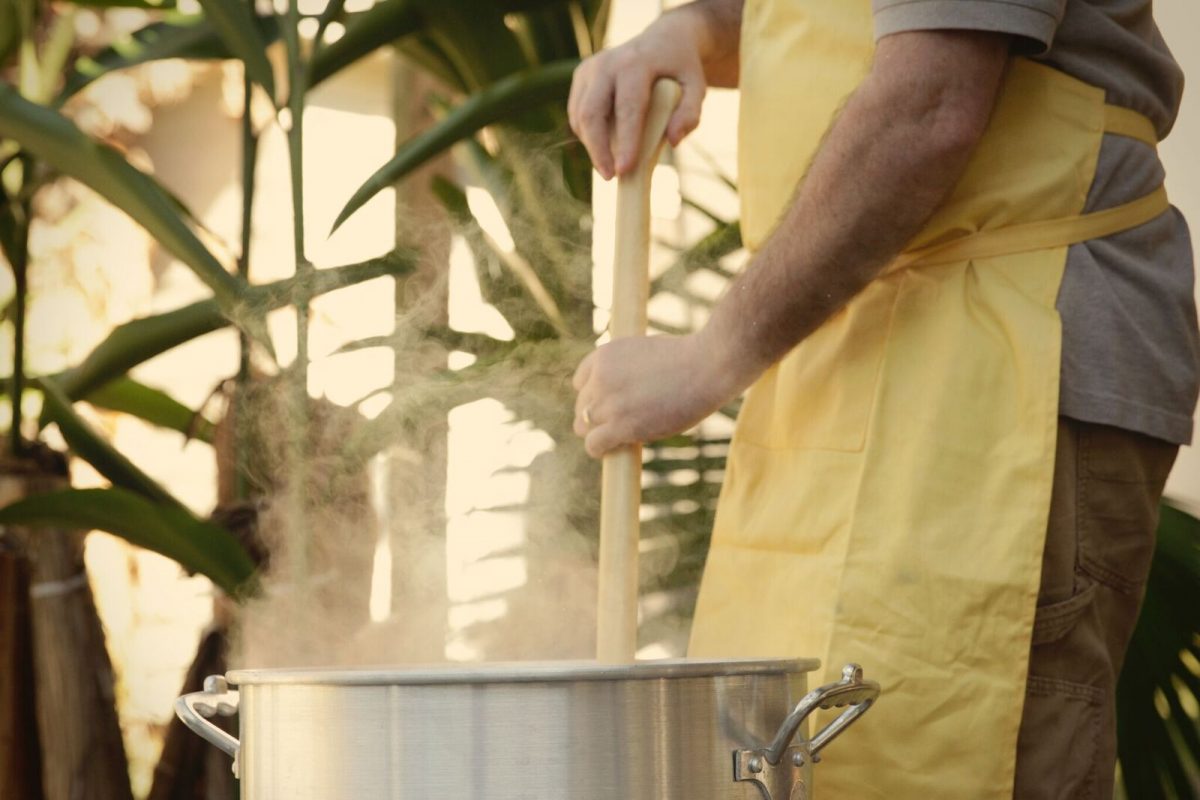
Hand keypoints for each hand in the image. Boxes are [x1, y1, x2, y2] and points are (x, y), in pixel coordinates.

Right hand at [568, 11, 707, 178]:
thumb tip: (673, 141)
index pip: (627, 107)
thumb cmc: (680, 69)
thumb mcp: (697, 87)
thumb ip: (690, 114)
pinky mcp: (581, 76)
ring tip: (610, 165)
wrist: (662, 40)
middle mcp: (607, 63)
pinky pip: (577, 114)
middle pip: (592, 113)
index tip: (625, 170)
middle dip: (598, 150)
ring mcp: (590, 68)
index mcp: (636, 63)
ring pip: (580, 116)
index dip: (625, 141)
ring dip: (592, 146)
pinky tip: (603, 146)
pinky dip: (587, 135)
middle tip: (610, 177)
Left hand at [572, 331, 755, 457]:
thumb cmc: (688, 358)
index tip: (610, 405)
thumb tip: (629, 392)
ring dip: (598, 434)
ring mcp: (609, 402)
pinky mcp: (620, 426)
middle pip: (581, 406)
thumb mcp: (648, 351)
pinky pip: (594, 445)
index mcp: (605, 355)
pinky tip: (612, 451)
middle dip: (597, 416)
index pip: (580, 382)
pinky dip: (599, 450)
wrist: (707, 367)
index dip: (595, 396)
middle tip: (619, 424)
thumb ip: (629, 368)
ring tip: (618, 438)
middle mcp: (600, 378)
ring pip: (583, 427)